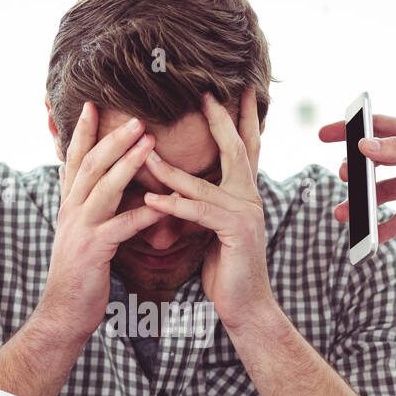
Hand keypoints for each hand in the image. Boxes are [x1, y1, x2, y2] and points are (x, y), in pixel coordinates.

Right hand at [38, 102, 165, 339]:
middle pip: (91, 165)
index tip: (93, 105)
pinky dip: (144, 213)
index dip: (83, 133)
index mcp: (69, 206)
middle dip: (112, 138)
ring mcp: (80, 229)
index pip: (75, 161)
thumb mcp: (81, 235)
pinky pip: (122, 226)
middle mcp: (71, 212)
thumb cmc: (80, 276)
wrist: (63, 313)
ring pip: (104, 187)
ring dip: (127, 163)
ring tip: (150, 142)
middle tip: (137, 117)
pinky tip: (164, 204)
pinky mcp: (93, 250)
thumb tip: (104, 190)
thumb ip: (91, 211)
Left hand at [142, 88, 273, 332]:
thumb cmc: (226, 269)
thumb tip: (181, 187)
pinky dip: (173, 205)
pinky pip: (199, 212)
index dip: (240, 118)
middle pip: (236, 149)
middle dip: (220, 119)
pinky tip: (151, 199)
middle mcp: (250, 198)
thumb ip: (204, 205)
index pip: (244, 148)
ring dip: (171, 169)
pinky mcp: (235, 232)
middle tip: (205, 93)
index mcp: (245, 194)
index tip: (235, 90)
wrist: (245, 305)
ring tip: (145, 153)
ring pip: (204, 183)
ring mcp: (246, 213)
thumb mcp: (213, 229)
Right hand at [316, 114, 395, 241]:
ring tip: (343, 214)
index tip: (324, 135)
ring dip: (363, 204)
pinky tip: (368, 237)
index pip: (374, 130)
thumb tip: (364, 148)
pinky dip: (384, 230)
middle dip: (355, 172)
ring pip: (383, 195)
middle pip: (374, 165)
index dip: (349, 131)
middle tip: (343, 177)